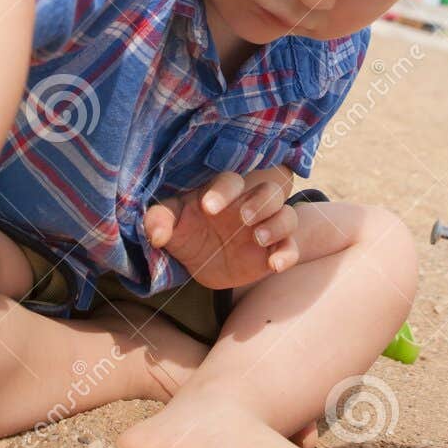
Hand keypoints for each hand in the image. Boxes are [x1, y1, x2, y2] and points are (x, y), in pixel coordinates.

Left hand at [143, 165, 299, 289]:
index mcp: (223, 193)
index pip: (230, 181)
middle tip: (243, 217)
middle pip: (269, 192)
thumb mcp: (170, 226)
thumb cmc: (188, 232)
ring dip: (277, 224)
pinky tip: (274, 265)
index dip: (222, 191)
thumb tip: (156, 235)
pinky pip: (291, 248)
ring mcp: (266, 227)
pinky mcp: (274, 251)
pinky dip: (288, 254)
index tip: (208, 208)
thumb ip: (159, 222)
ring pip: (287, 215)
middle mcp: (249, 205)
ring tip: (258, 238)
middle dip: (260, 202)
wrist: (205, 262)